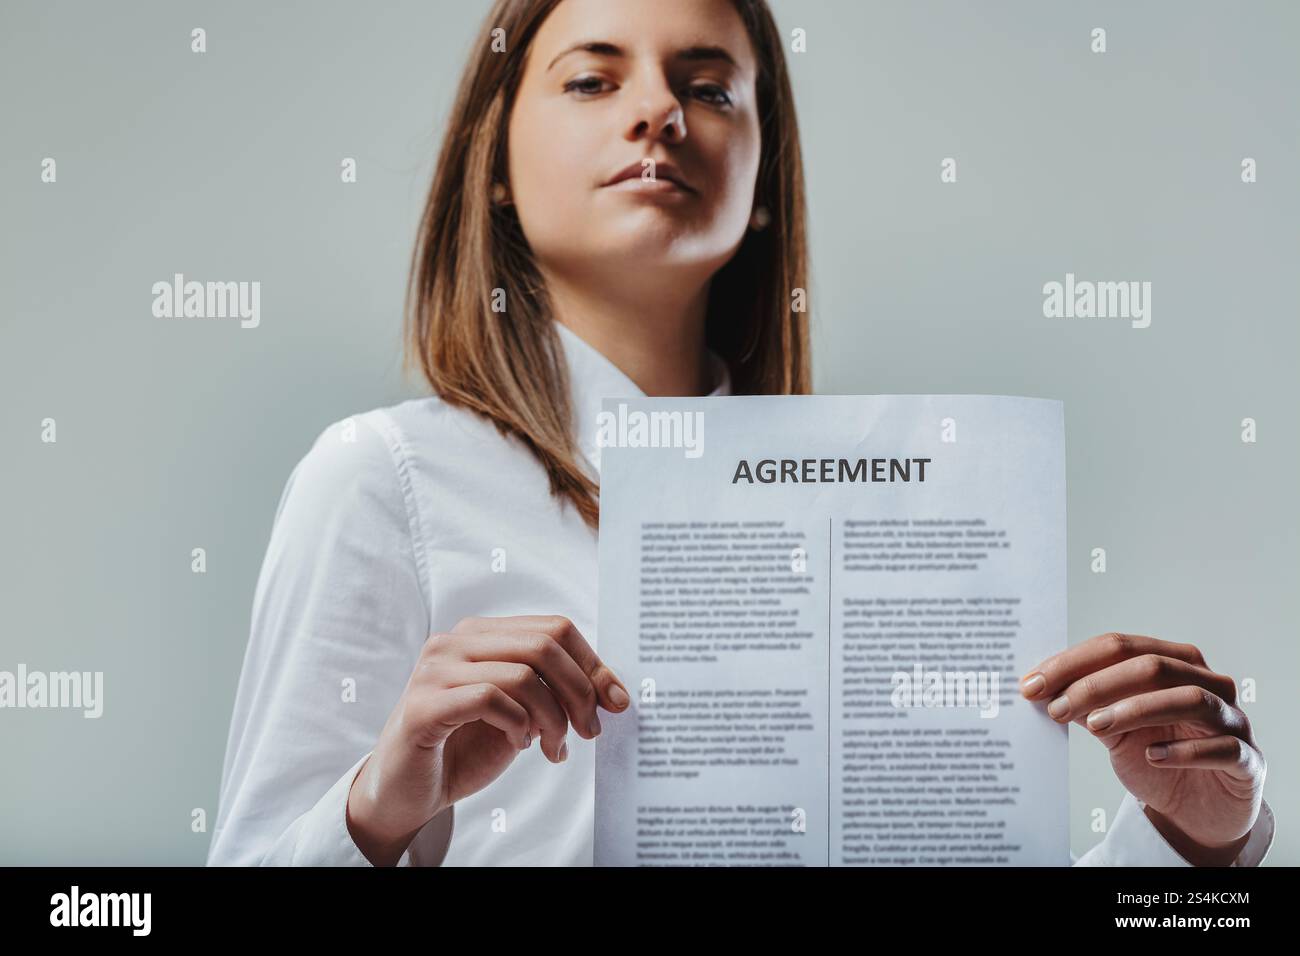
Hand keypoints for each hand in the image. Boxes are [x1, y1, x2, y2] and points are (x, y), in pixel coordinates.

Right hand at [345, 614, 629, 864]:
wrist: (406, 791)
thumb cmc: (465, 746)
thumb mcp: (521, 712)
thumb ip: (554, 690)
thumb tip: (611, 690)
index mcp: (481, 634)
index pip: (553, 627)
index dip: (592, 663)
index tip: (616, 701)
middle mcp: (454, 641)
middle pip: (544, 645)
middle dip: (580, 691)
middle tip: (590, 731)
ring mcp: (435, 670)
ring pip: (522, 674)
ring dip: (552, 718)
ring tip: (553, 747)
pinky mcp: (423, 705)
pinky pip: (491, 699)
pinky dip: (518, 725)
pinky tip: (519, 744)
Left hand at [1020, 632, 1265, 865]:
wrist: (1197, 810)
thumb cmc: (1155, 755)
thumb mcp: (1113, 730)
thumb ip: (1086, 707)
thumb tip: (1040, 690)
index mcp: (1174, 662)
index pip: (1121, 647)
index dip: (1073, 662)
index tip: (1032, 684)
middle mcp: (1207, 682)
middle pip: (1152, 666)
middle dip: (1096, 684)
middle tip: (1055, 707)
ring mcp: (1231, 720)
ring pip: (1188, 698)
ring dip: (1136, 709)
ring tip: (1095, 725)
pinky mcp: (1247, 760)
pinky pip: (1221, 747)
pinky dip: (1184, 750)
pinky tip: (1151, 757)